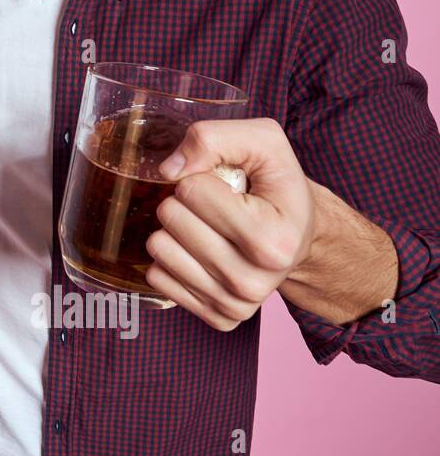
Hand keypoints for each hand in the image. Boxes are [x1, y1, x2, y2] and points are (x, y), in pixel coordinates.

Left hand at [145, 117, 314, 330]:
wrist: (298, 236)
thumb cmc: (277, 186)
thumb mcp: (262, 143)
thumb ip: (214, 138)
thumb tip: (168, 169)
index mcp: (274, 241)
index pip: (192, 190)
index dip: (199, 177)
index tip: (224, 185)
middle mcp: (256, 281)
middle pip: (171, 219)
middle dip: (182, 201)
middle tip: (213, 207)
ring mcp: (236, 304)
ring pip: (159, 249)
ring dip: (174, 229)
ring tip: (206, 227)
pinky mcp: (217, 318)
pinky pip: (157, 278)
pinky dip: (172, 257)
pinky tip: (200, 251)